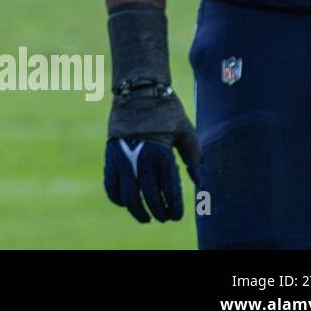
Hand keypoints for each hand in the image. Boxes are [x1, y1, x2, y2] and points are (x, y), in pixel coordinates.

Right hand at [105, 86, 200, 222]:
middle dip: (158, 212)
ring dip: (136, 211)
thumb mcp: (186, 131)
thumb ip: (194, 158)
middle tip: (163, 218)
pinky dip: (117, 198)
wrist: (137, 91)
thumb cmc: (166, 110)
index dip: (173, 208)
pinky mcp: (110, 157)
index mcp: (162, 156)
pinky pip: (110, 185)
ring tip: (144, 217)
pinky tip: (126, 202)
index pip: (169, 193)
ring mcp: (123, 160)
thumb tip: (201, 182)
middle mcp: (141, 161)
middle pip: (149, 199)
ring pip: (128, 197)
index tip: (177, 215)